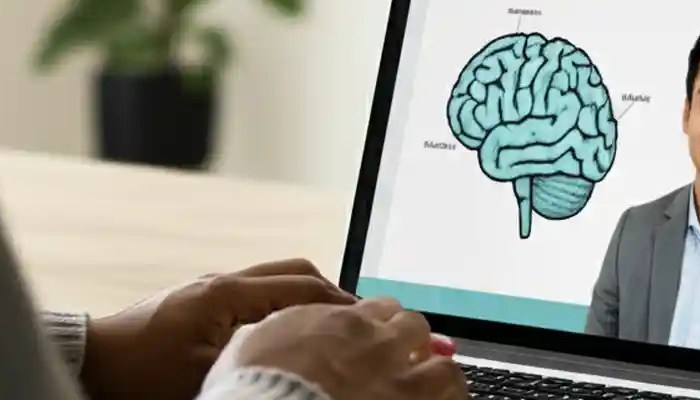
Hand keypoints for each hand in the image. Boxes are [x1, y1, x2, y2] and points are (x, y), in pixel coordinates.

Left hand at [79, 258, 354, 399]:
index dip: (340, 301)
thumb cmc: (140, 374)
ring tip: (327, 328)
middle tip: (356, 320)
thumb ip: (256, 360)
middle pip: (294, 271)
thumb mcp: (205, 376)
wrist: (91, 363)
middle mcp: (222, 281)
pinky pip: (253, 293)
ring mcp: (209, 288)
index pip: (303, 285)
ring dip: (303, 298)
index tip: (368, 318)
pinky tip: (284, 335)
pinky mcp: (199, 301)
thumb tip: (297, 358)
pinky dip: (279, 305)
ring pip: (273, 280)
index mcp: (228, 293)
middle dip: (329, 291)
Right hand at [204, 296, 467, 399]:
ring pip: (440, 361)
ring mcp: (398, 373)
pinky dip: (450, 393)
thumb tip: (270, 334)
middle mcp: (373, 339)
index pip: (373, 308)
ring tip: (434, 385)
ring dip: (437, 370)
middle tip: (408, 358)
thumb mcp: (250, 345)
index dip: (378, 324)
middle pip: (411, 325)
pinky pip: (449, 389)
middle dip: (410, 341)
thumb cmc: (250, 386)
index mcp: (335, 321)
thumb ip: (276, 331)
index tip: (377, 337)